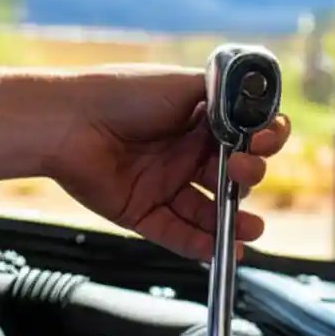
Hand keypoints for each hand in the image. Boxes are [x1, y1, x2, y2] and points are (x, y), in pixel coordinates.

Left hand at [44, 65, 290, 259]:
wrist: (70, 121)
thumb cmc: (123, 94)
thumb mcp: (183, 84)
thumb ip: (223, 95)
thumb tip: (254, 105)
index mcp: (197, 120)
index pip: (244, 137)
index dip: (262, 141)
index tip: (264, 141)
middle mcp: (183, 153)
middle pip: (232, 176)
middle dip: (248, 176)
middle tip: (241, 171)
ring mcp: (163, 185)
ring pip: (208, 211)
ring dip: (234, 223)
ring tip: (250, 230)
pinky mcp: (142, 212)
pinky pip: (176, 233)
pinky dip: (200, 245)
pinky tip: (223, 251)